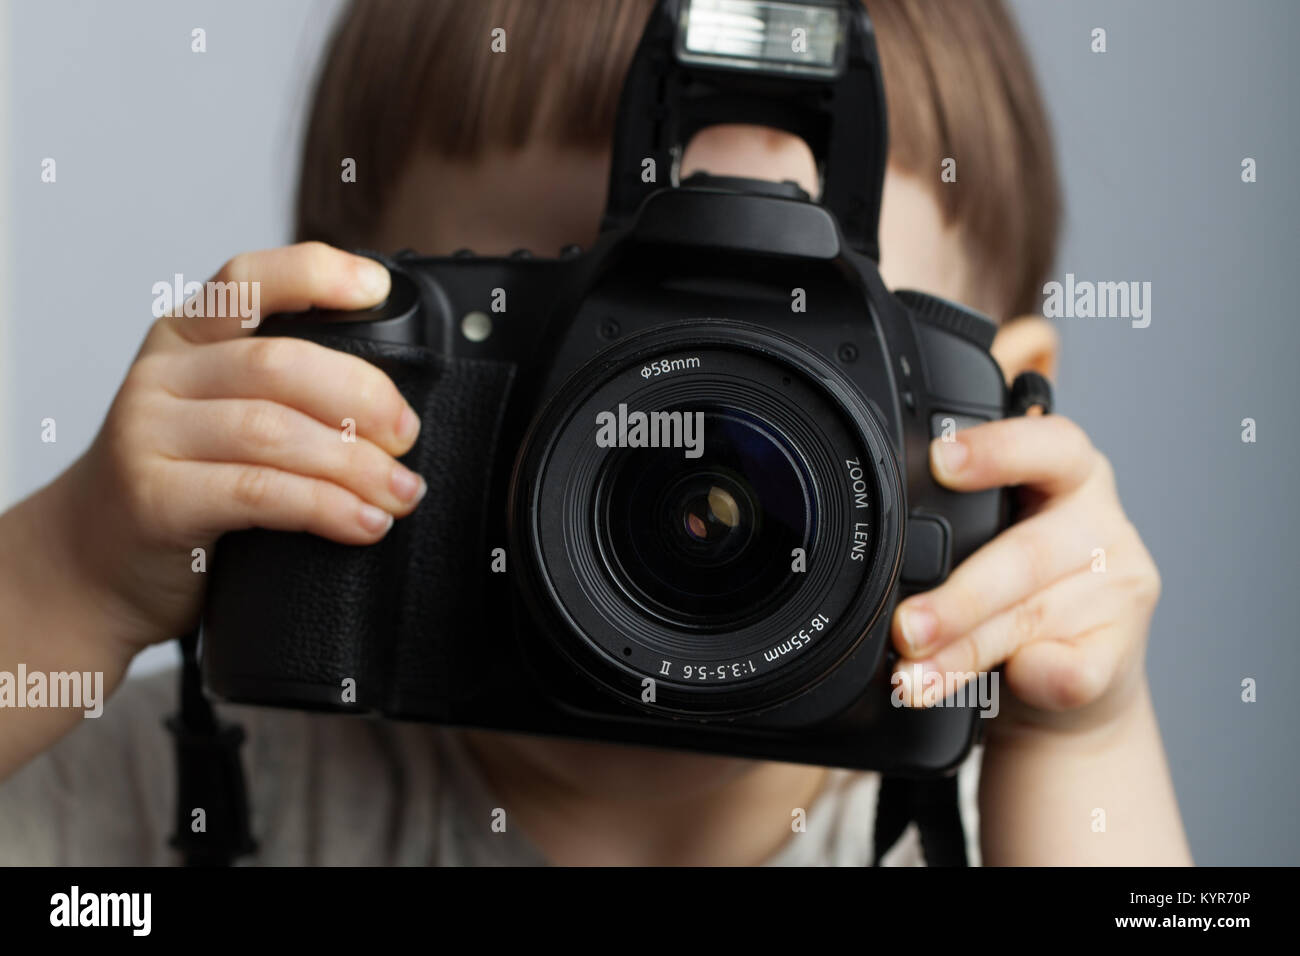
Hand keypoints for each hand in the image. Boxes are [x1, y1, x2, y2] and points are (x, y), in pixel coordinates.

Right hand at [48, 242, 425, 659]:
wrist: (93, 559)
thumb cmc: (179, 481)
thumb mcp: (217, 411)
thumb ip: (279, 388)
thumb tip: (392, 402)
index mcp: (185, 336)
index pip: (248, 279)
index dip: (317, 274)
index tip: (377, 287)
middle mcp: (162, 374)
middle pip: (279, 364)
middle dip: (362, 397)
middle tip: (406, 434)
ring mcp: (149, 434)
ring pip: (274, 431)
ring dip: (356, 465)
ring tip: (402, 491)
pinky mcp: (155, 497)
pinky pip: (258, 492)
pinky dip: (325, 507)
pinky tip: (363, 521)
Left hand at [891, 414, 1160, 731]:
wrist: (1072, 679)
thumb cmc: (1014, 593)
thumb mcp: (987, 537)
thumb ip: (950, 525)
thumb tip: (880, 550)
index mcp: (1066, 472)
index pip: (1044, 444)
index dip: (994, 449)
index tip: (942, 461)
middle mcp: (1098, 522)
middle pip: (1024, 554)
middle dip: (955, 599)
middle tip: (906, 627)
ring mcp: (1118, 590)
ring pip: (1031, 618)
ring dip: (962, 652)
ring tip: (913, 675)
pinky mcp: (1122, 655)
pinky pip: (1067, 671)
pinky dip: (1029, 680)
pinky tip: (1006, 683)